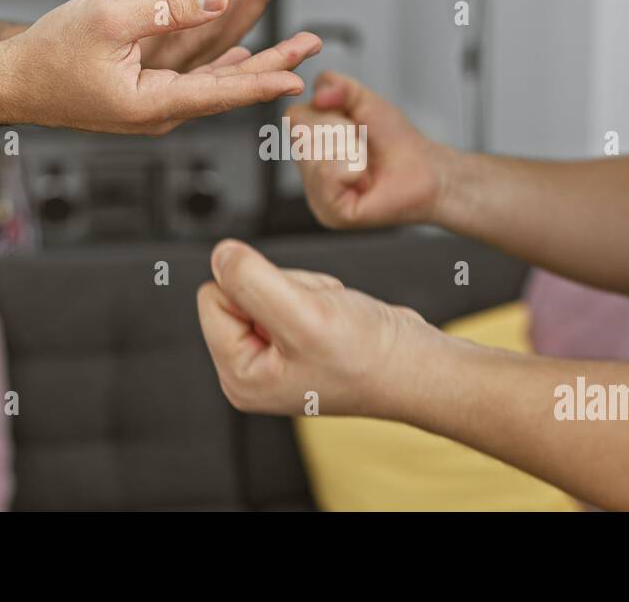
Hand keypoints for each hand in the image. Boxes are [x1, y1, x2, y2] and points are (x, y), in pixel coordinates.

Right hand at [0, 0, 319, 134]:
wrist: (10, 82)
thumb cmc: (49, 54)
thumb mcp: (110, 20)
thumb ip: (168, 8)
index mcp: (153, 104)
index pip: (222, 91)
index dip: (264, 79)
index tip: (301, 74)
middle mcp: (161, 110)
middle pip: (228, 83)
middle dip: (273, 60)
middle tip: (312, 43)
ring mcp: (154, 104)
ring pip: (214, 74)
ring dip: (250, 51)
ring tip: (289, 41)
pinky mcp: (145, 92)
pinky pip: (192, 71)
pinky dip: (217, 52)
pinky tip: (241, 45)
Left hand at [197, 239, 437, 416]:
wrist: (416, 365)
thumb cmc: (368, 356)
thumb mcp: (302, 314)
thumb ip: (252, 281)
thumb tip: (219, 253)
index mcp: (238, 375)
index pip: (212, 297)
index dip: (253, 288)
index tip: (293, 310)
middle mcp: (250, 369)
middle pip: (239, 289)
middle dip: (283, 289)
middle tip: (317, 315)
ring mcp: (273, 356)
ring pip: (268, 284)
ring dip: (305, 289)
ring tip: (332, 316)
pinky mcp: (295, 340)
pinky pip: (292, 291)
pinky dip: (318, 294)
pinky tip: (338, 316)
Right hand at [289, 71, 449, 228]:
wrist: (427, 170)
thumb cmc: (396, 141)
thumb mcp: (364, 100)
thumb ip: (336, 85)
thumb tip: (317, 95)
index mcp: (310, 146)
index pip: (294, 116)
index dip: (327, 113)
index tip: (352, 125)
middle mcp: (309, 172)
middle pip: (302, 135)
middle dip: (341, 131)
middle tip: (363, 147)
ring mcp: (317, 196)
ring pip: (314, 155)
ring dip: (351, 151)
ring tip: (366, 165)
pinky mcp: (331, 213)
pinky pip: (327, 175)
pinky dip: (353, 169)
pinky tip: (365, 181)